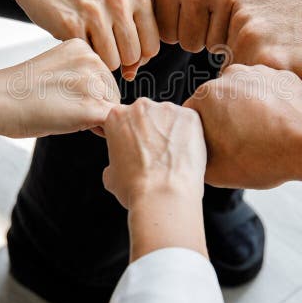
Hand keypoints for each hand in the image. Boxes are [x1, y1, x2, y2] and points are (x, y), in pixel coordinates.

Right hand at [0, 0, 159, 79]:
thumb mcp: (117, 2)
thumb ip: (134, 34)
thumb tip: (132, 72)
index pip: (152, 46)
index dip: (137, 54)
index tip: (121, 45)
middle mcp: (120, 1)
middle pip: (133, 56)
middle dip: (118, 58)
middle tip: (101, 42)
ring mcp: (96, 12)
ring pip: (113, 62)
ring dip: (99, 59)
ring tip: (88, 38)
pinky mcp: (72, 24)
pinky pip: (89, 58)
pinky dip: (83, 54)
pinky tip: (75, 36)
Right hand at [0, 39, 119, 140]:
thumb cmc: (17, 91)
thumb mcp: (55, 71)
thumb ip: (79, 76)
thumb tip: (101, 98)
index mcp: (82, 48)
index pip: (102, 77)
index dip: (89, 95)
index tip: (64, 98)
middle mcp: (92, 60)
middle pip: (111, 94)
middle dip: (95, 107)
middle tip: (61, 110)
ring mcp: (94, 84)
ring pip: (113, 110)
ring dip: (95, 120)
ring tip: (61, 115)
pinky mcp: (93, 107)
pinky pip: (112, 124)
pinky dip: (99, 132)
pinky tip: (72, 125)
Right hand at [103, 98, 207, 259]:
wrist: (165, 196)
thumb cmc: (138, 189)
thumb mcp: (111, 177)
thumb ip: (113, 162)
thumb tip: (116, 167)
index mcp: (117, 116)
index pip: (124, 120)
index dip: (131, 137)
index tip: (137, 149)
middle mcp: (141, 107)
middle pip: (148, 115)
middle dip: (152, 132)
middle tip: (157, 155)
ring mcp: (167, 109)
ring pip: (170, 118)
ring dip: (171, 132)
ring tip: (173, 157)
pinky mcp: (189, 116)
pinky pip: (190, 122)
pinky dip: (190, 135)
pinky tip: (186, 154)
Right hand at [135, 0, 263, 52]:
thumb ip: (255, 19)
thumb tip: (252, 52)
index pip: (216, 45)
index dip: (214, 37)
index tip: (214, 22)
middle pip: (191, 43)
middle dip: (194, 34)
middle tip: (197, 17)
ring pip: (168, 35)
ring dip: (175, 27)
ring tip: (182, 11)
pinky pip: (150, 17)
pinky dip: (158, 15)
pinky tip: (168, 3)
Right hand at [184, 64, 301, 188]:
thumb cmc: (265, 157)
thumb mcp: (217, 171)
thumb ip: (196, 157)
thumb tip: (195, 152)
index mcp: (207, 95)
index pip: (193, 116)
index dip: (202, 135)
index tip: (216, 148)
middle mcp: (230, 75)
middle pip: (218, 101)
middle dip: (224, 120)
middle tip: (239, 144)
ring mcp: (258, 72)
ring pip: (242, 94)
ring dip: (246, 110)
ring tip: (262, 135)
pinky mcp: (282, 75)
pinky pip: (267, 90)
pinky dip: (269, 104)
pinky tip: (278, 124)